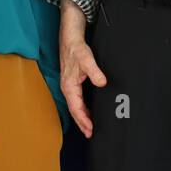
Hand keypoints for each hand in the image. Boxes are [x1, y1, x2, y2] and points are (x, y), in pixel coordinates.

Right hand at [58, 0, 106, 137]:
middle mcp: (68, 88)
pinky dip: (84, 108)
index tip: (90, 130)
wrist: (70, 36)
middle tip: (92, 134)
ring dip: (84, 117)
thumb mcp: (86, 58)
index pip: (76, 108)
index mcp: (69, 86)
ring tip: (92, 127)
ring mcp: (70, 85)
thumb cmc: (75, 48)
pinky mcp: (74, 82)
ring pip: (77, 106)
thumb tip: (102, 82)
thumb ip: (94, 71)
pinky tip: (91, 111)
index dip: (84, 121)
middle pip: (75, 110)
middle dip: (83, 123)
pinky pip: (78, 100)